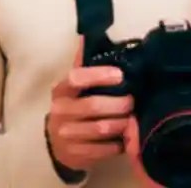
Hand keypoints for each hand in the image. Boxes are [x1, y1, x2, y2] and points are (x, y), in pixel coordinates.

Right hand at [46, 39, 134, 173]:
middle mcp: (60, 112)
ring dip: (122, 124)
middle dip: (119, 103)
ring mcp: (66, 136)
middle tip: (132, 101)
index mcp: (61, 91)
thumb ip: (83, 64)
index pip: (76, 78)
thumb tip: (87, 35)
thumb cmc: (72, 107)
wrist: (58, 143)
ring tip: (131, 119)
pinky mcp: (76, 155)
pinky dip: (119, 143)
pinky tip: (125, 137)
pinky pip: (104, 149)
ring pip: (102, 129)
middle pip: (94, 106)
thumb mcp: (74, 87)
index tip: (120, 75)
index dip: (99, 75)